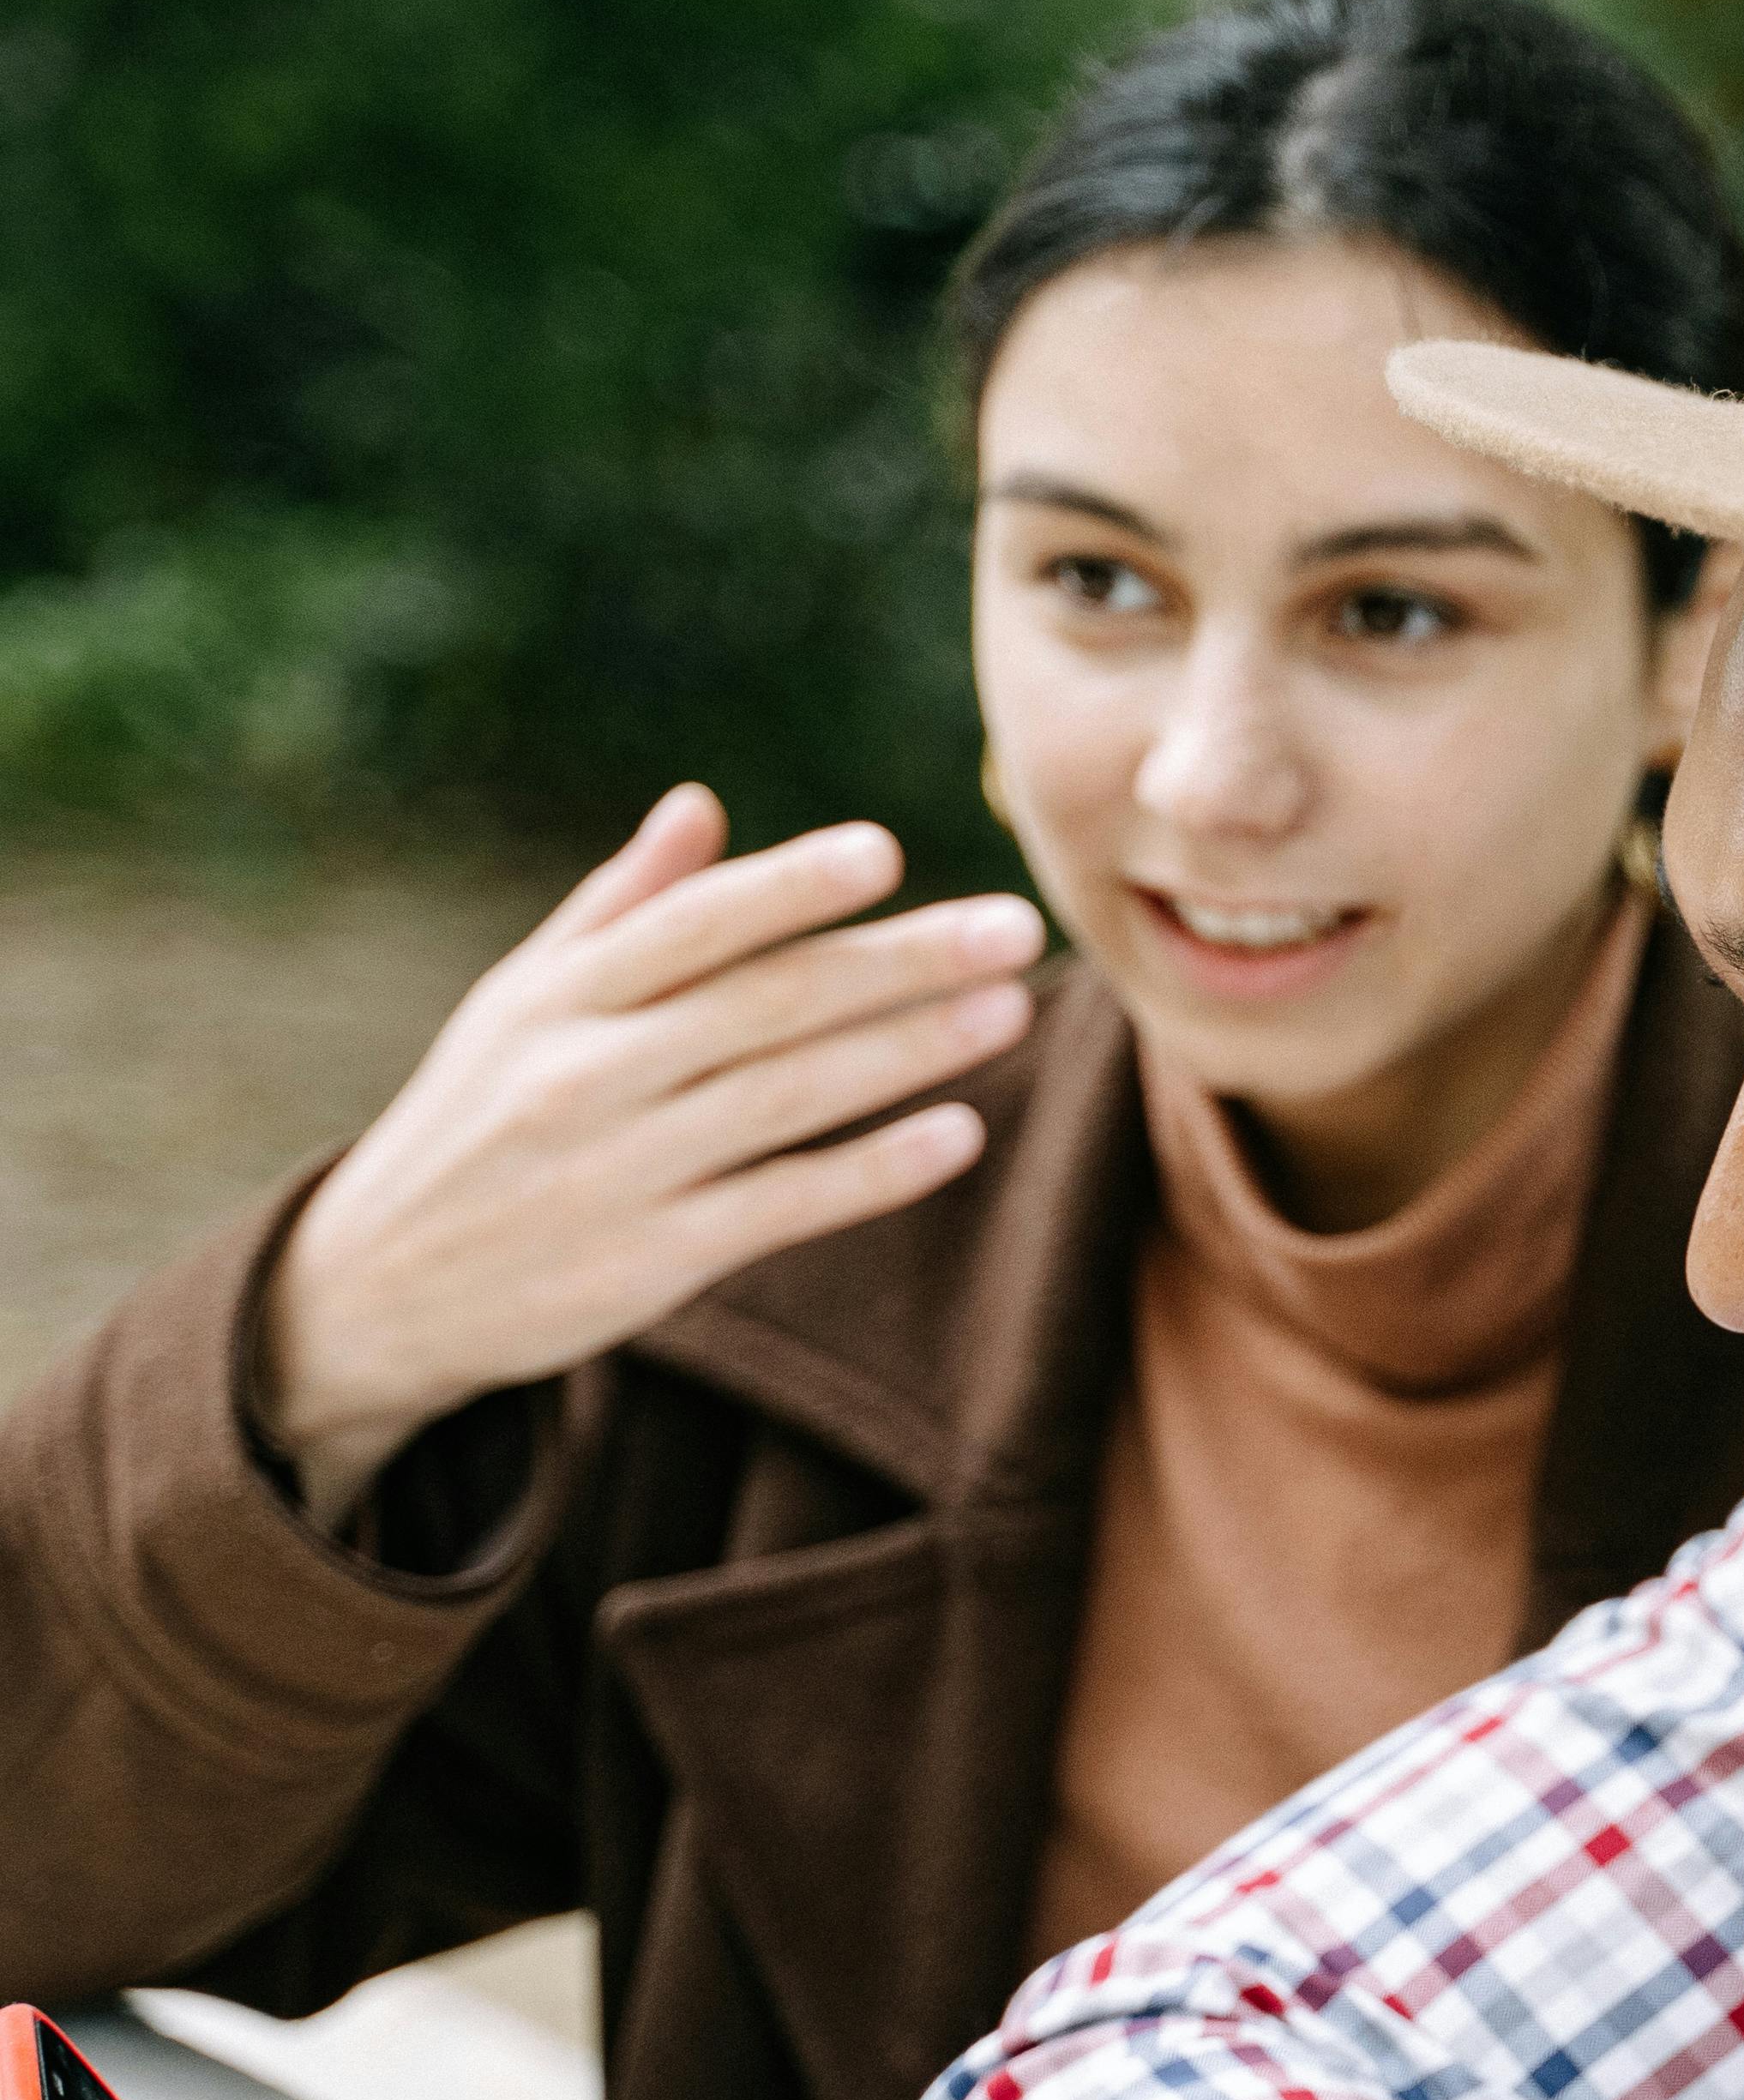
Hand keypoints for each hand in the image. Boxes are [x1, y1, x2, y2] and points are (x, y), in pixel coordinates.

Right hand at [253, 785, 1045, 1521]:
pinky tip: (956, 1133)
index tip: (884, 852)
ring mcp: (621, 1170)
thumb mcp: (517, 1005)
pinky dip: (873, 1170)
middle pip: (767, 1003)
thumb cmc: (470, 1123)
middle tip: (1015, 928)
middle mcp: (587, 1074)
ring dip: (911, 1051)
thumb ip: (619, 909)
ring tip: (1012, 1008)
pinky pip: (783, 1205)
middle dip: (900, 962)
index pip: (690, 927)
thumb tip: (701, 805)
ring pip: (790, 1097)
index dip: (788, 887)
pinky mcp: (650, 1263)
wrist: (373, 1294)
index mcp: (557, 997)